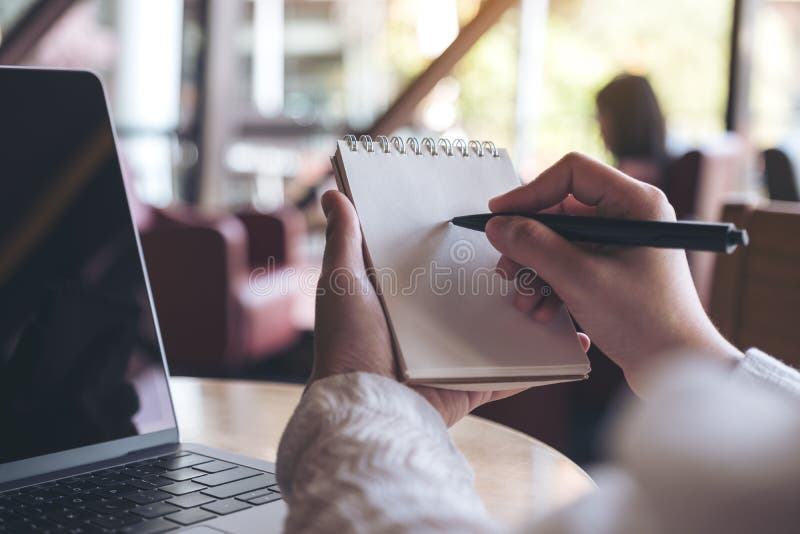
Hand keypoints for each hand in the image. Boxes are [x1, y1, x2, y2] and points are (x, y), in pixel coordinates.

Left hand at [311, 191, 582, 425]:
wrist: (366, 412)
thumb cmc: (348, 346)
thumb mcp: (342, 284)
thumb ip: (345, 240)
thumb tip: (334, 193)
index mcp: (404, 297)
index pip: (438, 259)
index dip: (459, 237)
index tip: (490, 210)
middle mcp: (432, 323)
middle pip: (477, 291)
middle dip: (509, 268)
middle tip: (540, 239)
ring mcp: (456, 354)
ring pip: (504, 327)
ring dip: (534, 309)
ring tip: (565, 284)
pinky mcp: (474, 384)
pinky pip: (515, 371)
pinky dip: (545, 361)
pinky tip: (573, 340)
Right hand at [486, 153, 741, 394]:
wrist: (677, 369)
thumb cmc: (646, 322)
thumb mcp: (580, 279)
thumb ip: (534, 246)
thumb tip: (498, 225)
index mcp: (635, 203)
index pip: (571, 173)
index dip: (530, 192)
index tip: (499, 215)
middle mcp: (629, 216)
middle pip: (559, 210)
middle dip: (528, 244)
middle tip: (508, 268)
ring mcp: (620, 244)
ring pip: (558, 241)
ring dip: (535, 270)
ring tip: (527, 299)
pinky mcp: (611, 269)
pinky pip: (568, 264)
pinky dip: (550, 284)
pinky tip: (544, 310)